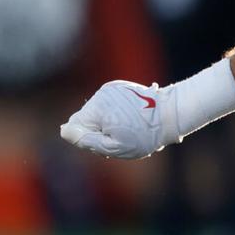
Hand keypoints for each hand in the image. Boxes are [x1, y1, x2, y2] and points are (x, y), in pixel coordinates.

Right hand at [60, 80, 179, 159]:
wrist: (171, 114)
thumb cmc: (145, 135)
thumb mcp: (115, 146)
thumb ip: (87, 141)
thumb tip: (63, 131)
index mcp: (97, 109)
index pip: (75, 126)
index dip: (88, 139)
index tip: (107, 143)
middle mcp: (101, 95)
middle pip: (86, 118)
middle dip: (99, 131)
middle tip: (121, 139)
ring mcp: (112, 89)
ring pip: (99, 112)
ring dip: (109, 123)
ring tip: (131, 128)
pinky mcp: (121, 87)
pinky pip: (110, 104)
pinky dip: (117, 114)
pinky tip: (133, 119)